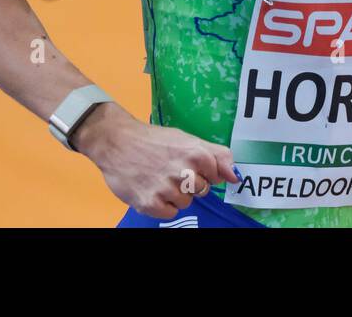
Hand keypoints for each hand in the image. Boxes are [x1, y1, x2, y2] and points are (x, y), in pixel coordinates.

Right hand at [76, 105, 238, 218]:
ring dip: (174, 194)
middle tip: (170, 169)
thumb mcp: (188, 139)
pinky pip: (170, 212)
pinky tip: (152, 188)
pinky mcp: (150, 204)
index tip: (188, 164)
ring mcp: (166, 189)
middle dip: (189, 183)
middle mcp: (184, 172)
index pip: (216, 176)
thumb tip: (235, 177)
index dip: (203, 171)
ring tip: (158, 177)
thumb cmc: (154, 140)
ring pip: (186, 203)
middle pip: (202, 191)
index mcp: (197, 154)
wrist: (116, 142)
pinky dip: (162, 205)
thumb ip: (217, 155)